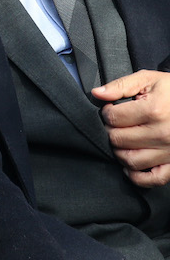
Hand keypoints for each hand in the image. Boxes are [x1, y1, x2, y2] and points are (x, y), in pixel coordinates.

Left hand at [94, 70, 169, 185]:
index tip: (112, 110)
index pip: (113, 118)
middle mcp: (162, 134)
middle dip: (111, 131)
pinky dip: (138, 176)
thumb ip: (120, 86)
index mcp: (154, 111)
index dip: (107, 112)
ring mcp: (169, 151)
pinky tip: (131, 166)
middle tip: (117, 125)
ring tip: (123, 141)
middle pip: (118, 140)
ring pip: (131, 160)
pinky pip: (153, 179)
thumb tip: (97, 94)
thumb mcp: (148, 80)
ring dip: (120, 152)